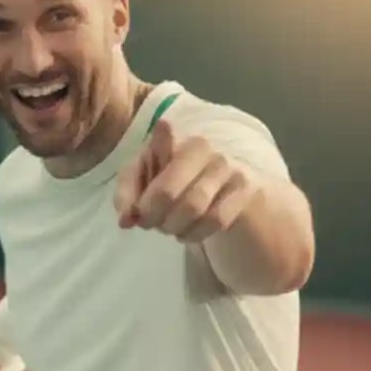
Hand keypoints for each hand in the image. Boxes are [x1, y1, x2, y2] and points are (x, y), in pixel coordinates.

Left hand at [113, 118, 260, 242]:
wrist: (220, 186)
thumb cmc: (171, 179)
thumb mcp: (142, 181)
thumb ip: (127, 195)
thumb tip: (126, 221)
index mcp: (169, 137)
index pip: (150, 155)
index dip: (137, 191)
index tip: (137, 210)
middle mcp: (201, 146)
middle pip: (167, 192)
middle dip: (153, 216)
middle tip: (149, 224)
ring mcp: (225, 166)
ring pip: (193, 207)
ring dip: (174, 226)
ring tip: (169, 227)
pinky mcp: (244, 188)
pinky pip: (216, 219)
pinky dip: (195, 233)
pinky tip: (187, 233)